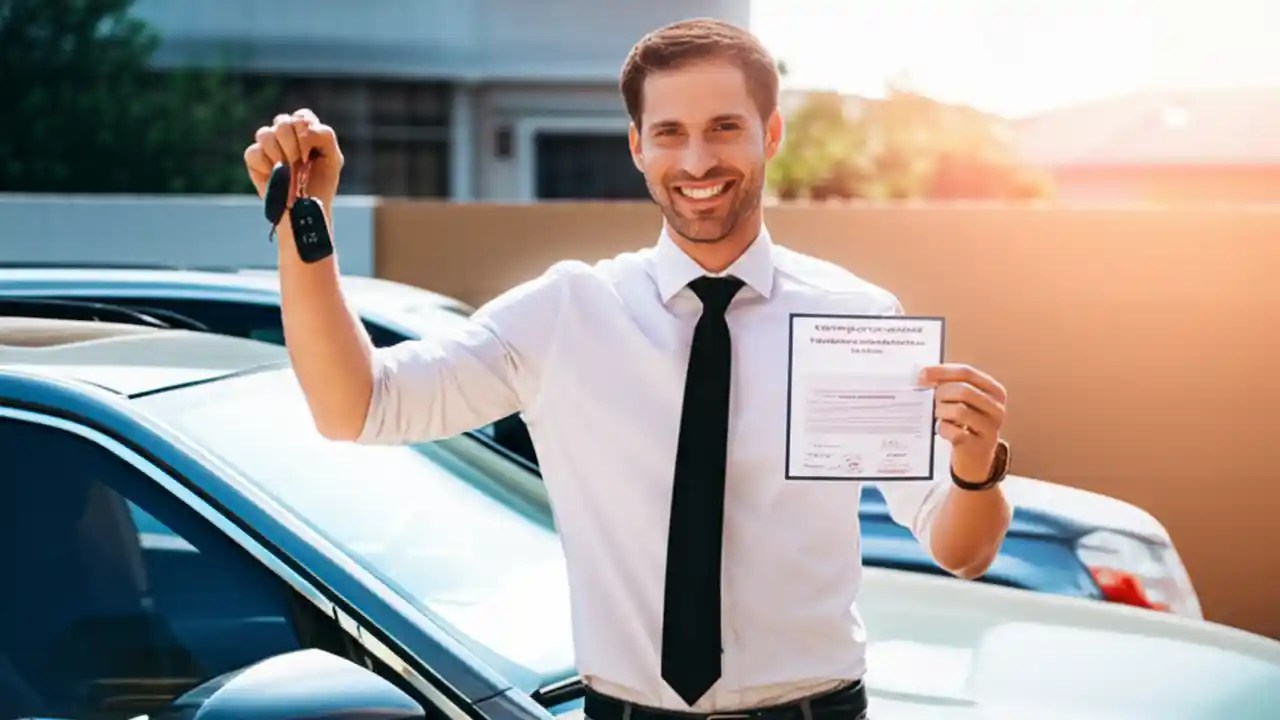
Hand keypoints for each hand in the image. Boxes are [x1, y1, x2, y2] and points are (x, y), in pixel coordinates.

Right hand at [243, 108, 343, 212]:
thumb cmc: (321, 184)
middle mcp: (284, 134)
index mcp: (304, 130)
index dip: (305, 131)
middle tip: (300, 163)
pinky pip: (254, 152)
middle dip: (293, 145)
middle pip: (282, 122)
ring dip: (279, 155)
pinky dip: (266, 165)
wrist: (306, 210)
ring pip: (264, 134)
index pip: (301, 116)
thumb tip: (305, 128)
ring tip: (288, 171)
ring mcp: (268, 146)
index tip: (311, 153)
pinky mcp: (254, 160)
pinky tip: (275, 175)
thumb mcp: (332, 159)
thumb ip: (325, 136)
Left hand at [918, 363, 1007, 482]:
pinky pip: (954, 432)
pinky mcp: (979, 445)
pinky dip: (943, 429)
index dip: (941, 371)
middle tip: (931, 401)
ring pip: (959, 411)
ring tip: (938, 416)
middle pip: (963, 390)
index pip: (966, 372)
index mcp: (995, 391)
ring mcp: (990, 428)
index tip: (922, 375)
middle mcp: (997, 408)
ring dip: (940, 412)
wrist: (976, 457)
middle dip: (940, 394)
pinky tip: (943, 429)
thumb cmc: (966, 423)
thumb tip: (923, 375)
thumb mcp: (965, 401)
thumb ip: (949, 385)